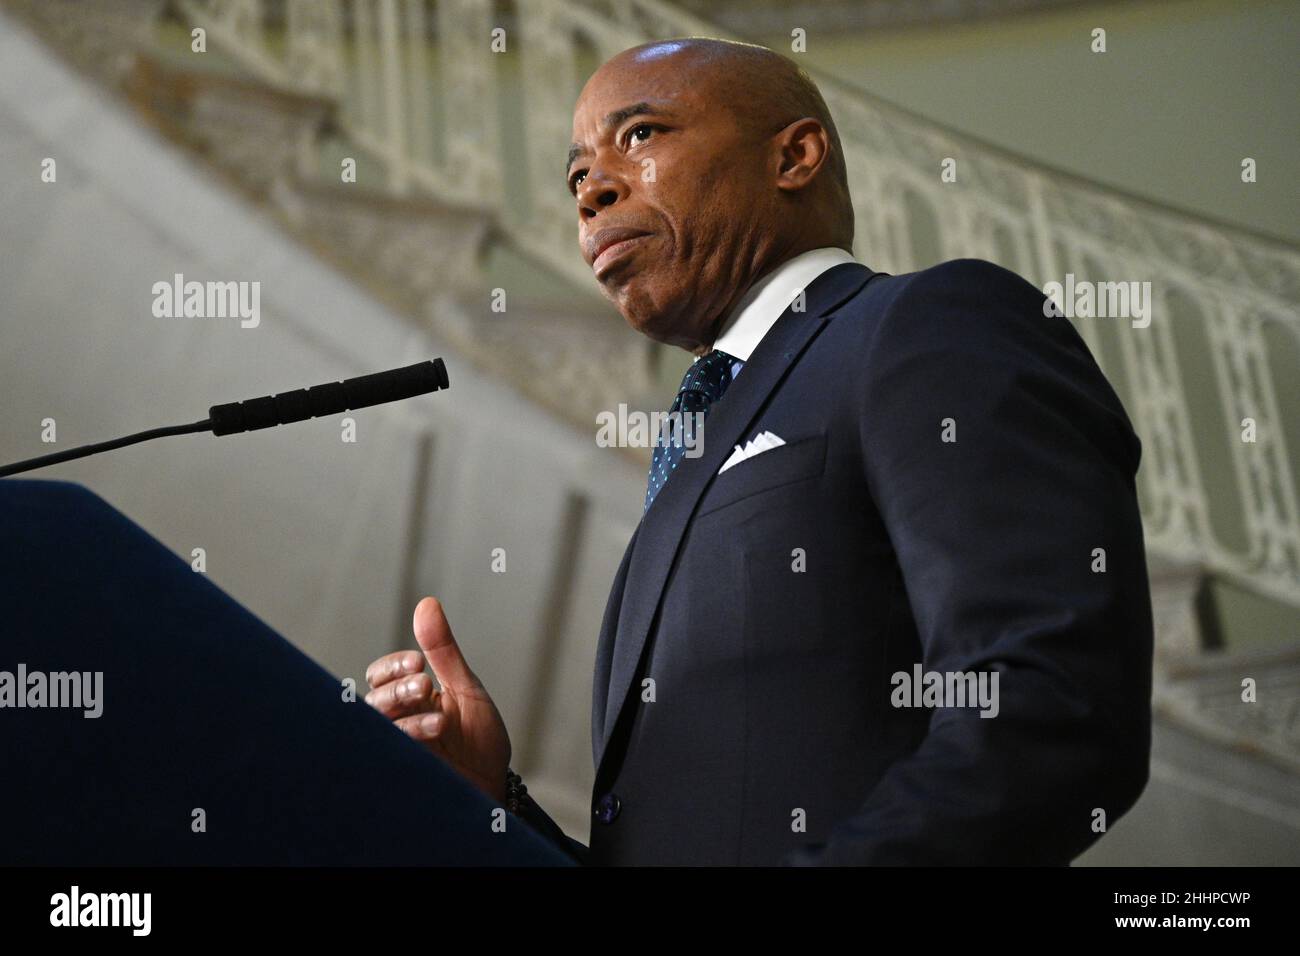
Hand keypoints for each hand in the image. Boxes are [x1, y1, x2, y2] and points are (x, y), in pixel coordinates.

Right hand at [364, 597, 510, 802]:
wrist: (493, 785)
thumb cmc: (479, 739)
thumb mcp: (465, 688)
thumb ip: (443, 650)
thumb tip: (426, 603)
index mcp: (409, 696)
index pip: (382, 674)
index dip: (394, 665)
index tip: (418, 661)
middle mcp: (396, 720)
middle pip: (375, 698)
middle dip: (398, 690)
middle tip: (425, 686)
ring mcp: (397, 747)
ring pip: (379, 726)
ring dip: (406, 719)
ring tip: (440, 721)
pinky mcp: (401, 769)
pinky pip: (387, 753)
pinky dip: (407, 743)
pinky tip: (432, 738)